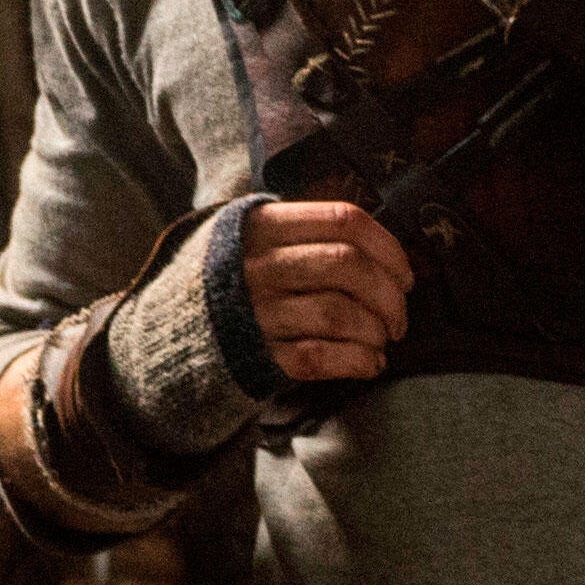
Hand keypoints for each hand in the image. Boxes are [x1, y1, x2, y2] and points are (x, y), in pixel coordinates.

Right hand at [238, 197, 412, 385]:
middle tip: (400, 317)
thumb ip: (311, 234)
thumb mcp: (259, 239)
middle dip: (389, 295)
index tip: (406, 275)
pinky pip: (320, 357)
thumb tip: (389, 257)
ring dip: (375, 330)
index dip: (388, 248)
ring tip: (382, 340)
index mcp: (265, 225)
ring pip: (338, 313)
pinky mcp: (257, 354)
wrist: (178, 330)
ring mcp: (256, 312)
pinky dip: (356, 361)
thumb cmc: (238, 281)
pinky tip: (370, 363)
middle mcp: (259, 265)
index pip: (344, 221)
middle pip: (346, 265)